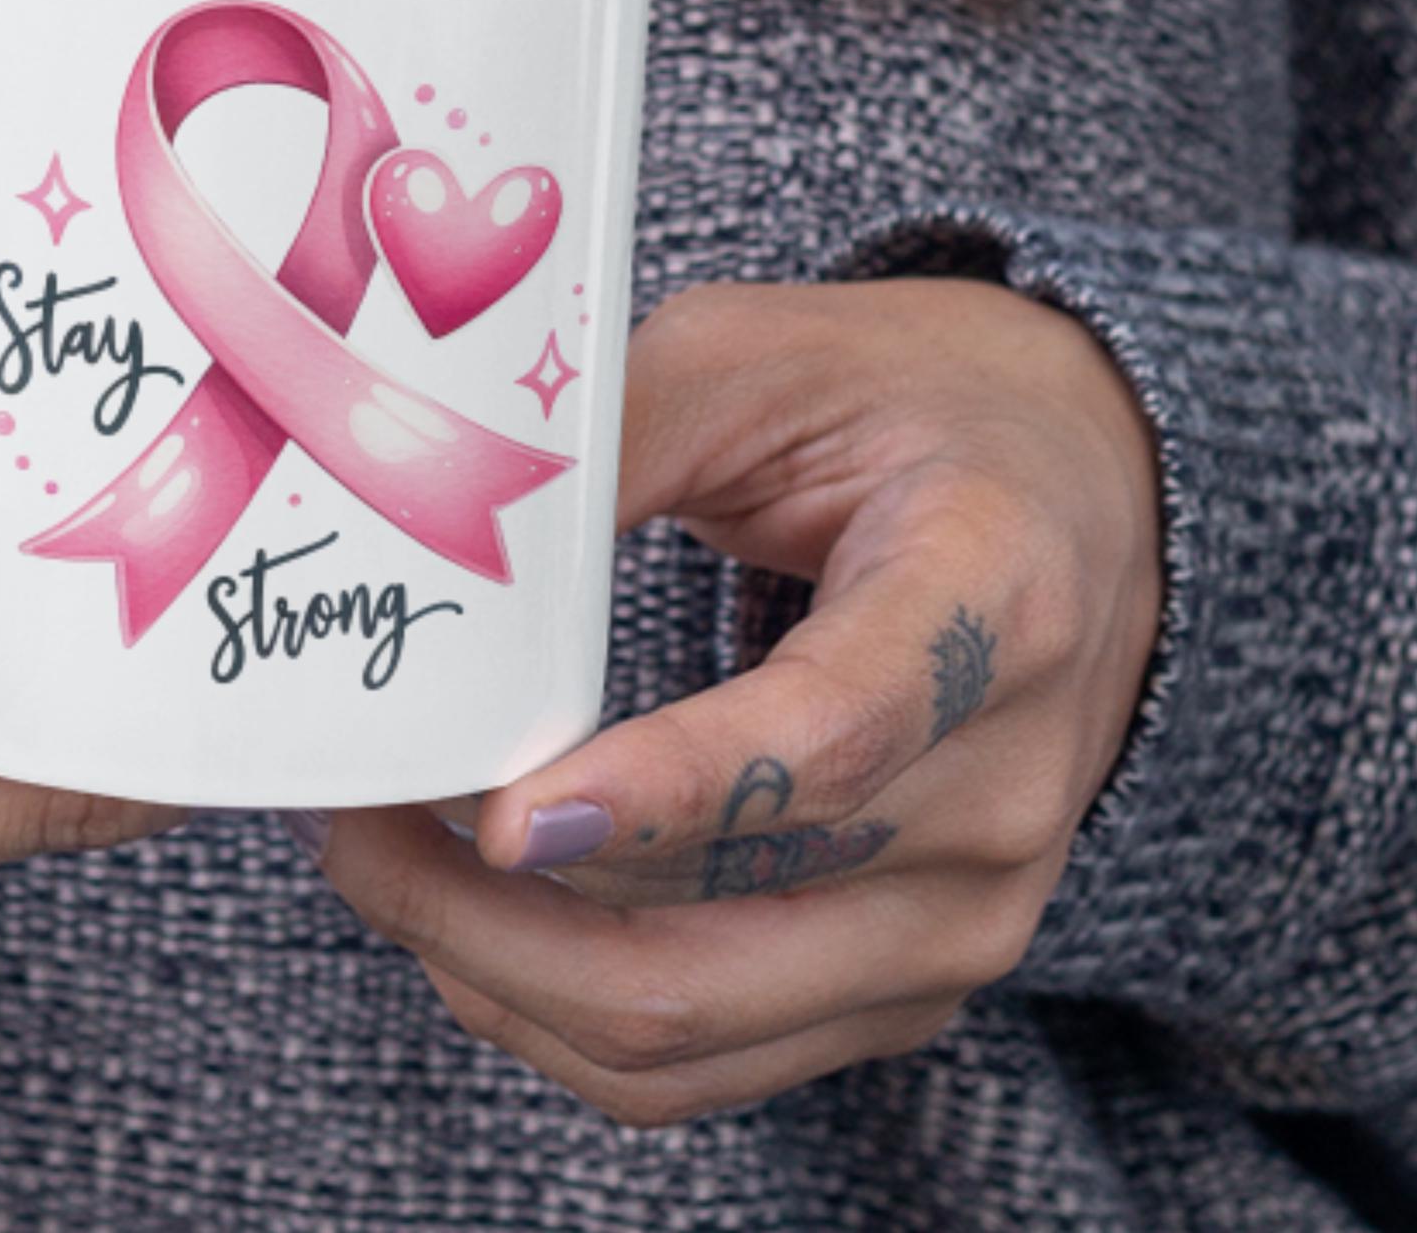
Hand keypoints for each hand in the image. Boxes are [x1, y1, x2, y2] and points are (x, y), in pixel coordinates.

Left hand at [304, 276, 1165, 1123]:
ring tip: (370, 856)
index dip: (666, 796)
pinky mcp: (905, 985)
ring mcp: (965, 919)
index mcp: (993, 600)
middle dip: (495, 906)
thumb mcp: (756, 356)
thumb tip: (436, 509)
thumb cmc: (898, 404)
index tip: (508, 816)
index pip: (830, 743)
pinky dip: (553, 1010)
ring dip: (496, 968)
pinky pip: (705, 1061)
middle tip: (344, 810)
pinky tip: (459, 913)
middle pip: (728, 938)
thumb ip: (615, 433)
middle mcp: (1004, 794)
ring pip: (691, 1027)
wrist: (1071, 491)